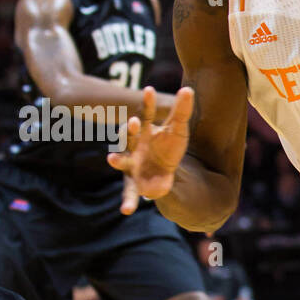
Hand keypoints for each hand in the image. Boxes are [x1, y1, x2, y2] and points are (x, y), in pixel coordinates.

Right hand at [107, 85, 193, 215]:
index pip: (146, 113)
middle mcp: (134, 145)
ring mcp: (132, 163)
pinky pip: (129, 192)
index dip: (148, 103)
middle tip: (133, 122)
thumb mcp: (178, 129)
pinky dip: (128, 201)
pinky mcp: (134, 181)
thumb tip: (189, 89)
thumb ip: (182, 110)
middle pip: (128, 135)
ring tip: (111, 158)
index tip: (149, 90)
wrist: (165, 171)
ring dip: (117, 159)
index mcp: (145, 130)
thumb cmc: (169, 146)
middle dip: (128, 129)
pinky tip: (126, 210)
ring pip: (121, 160)